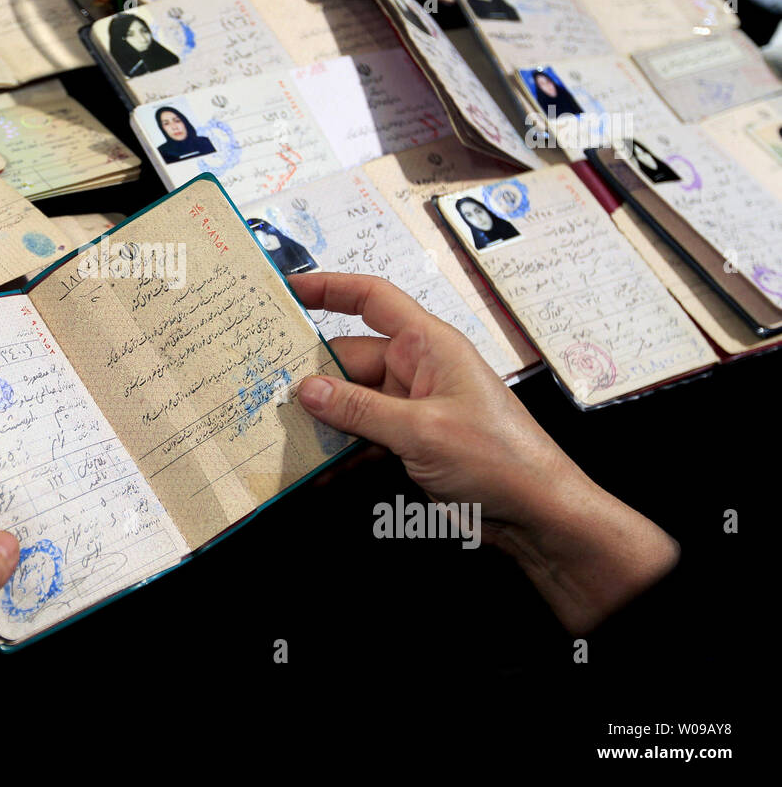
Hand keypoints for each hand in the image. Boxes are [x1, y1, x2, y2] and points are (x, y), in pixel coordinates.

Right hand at [290, 272, 677, 633]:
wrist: (539, 515)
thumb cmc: (498, 458)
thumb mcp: (421, 431)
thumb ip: (359, 409)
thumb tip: (306, 389)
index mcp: (428, 345)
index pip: (373, 299)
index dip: (330, 288)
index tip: (289, 290)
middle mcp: (418, 369)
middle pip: (350, 358)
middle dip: (312, 375)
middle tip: (265, 387)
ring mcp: (413, 408)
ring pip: (352, 403)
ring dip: (322, 420)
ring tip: (280, 433)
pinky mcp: (411, 443)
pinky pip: (363, 439)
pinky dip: (341, 455)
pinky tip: (314, 473)